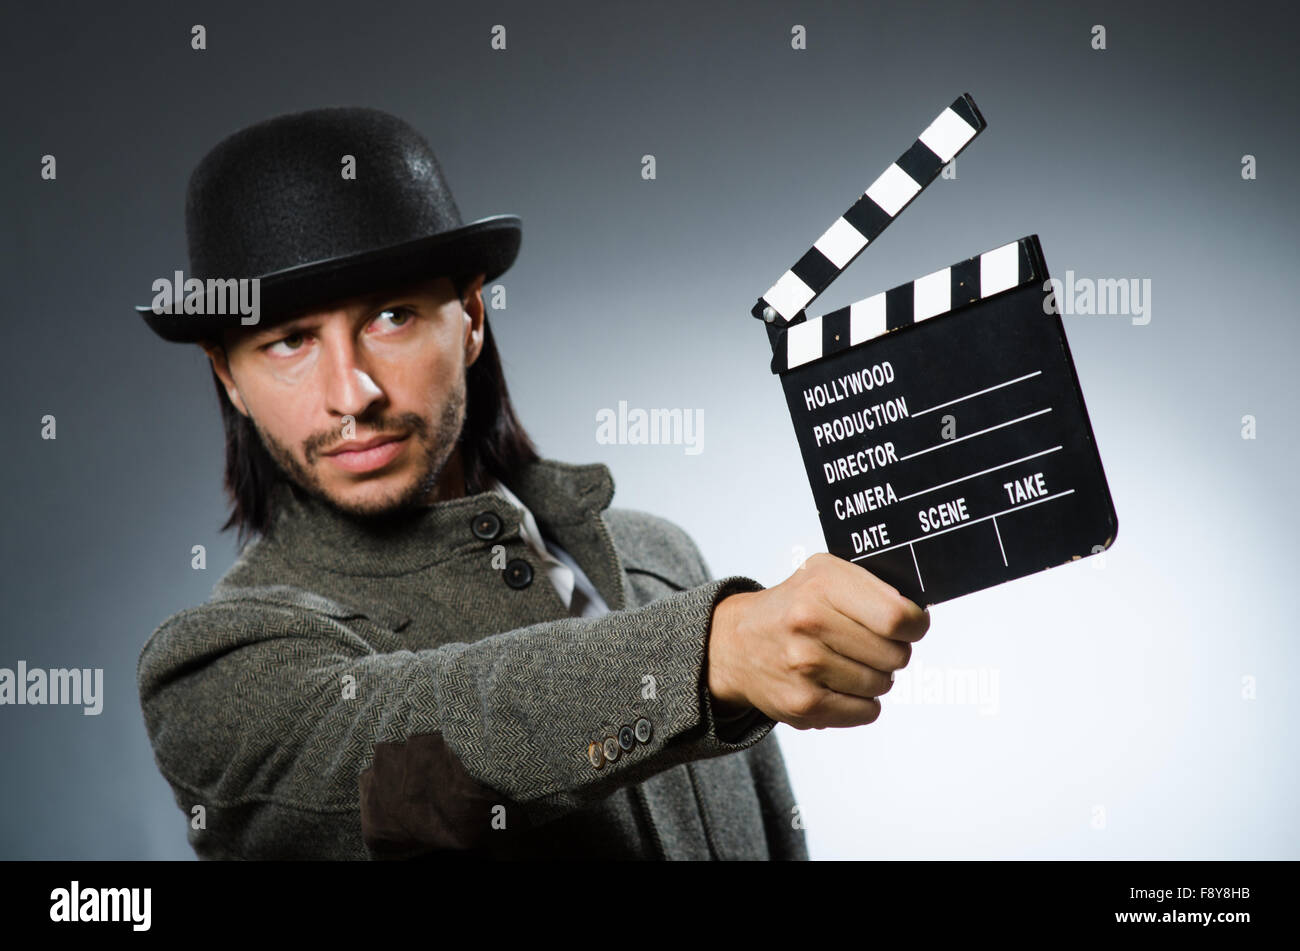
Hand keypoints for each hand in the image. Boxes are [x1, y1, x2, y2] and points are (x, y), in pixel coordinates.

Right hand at [707, 553, 929, 728]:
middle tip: (869, 644)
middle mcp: (810, 623)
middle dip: (893, 652)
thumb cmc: (791, 607)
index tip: (911, 626)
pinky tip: (839, 684)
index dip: (916, 625)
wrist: (735, 644)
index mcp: (822, 584)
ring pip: (883, 684)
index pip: (898, 617)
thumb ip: (872, 587)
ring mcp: (805, 666)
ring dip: (874, 677)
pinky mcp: (803, 703)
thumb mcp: (824, 574)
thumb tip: (918, 617)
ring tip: (846, 662)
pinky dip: (861, 701)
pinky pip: (866, 711)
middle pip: (896, 655)